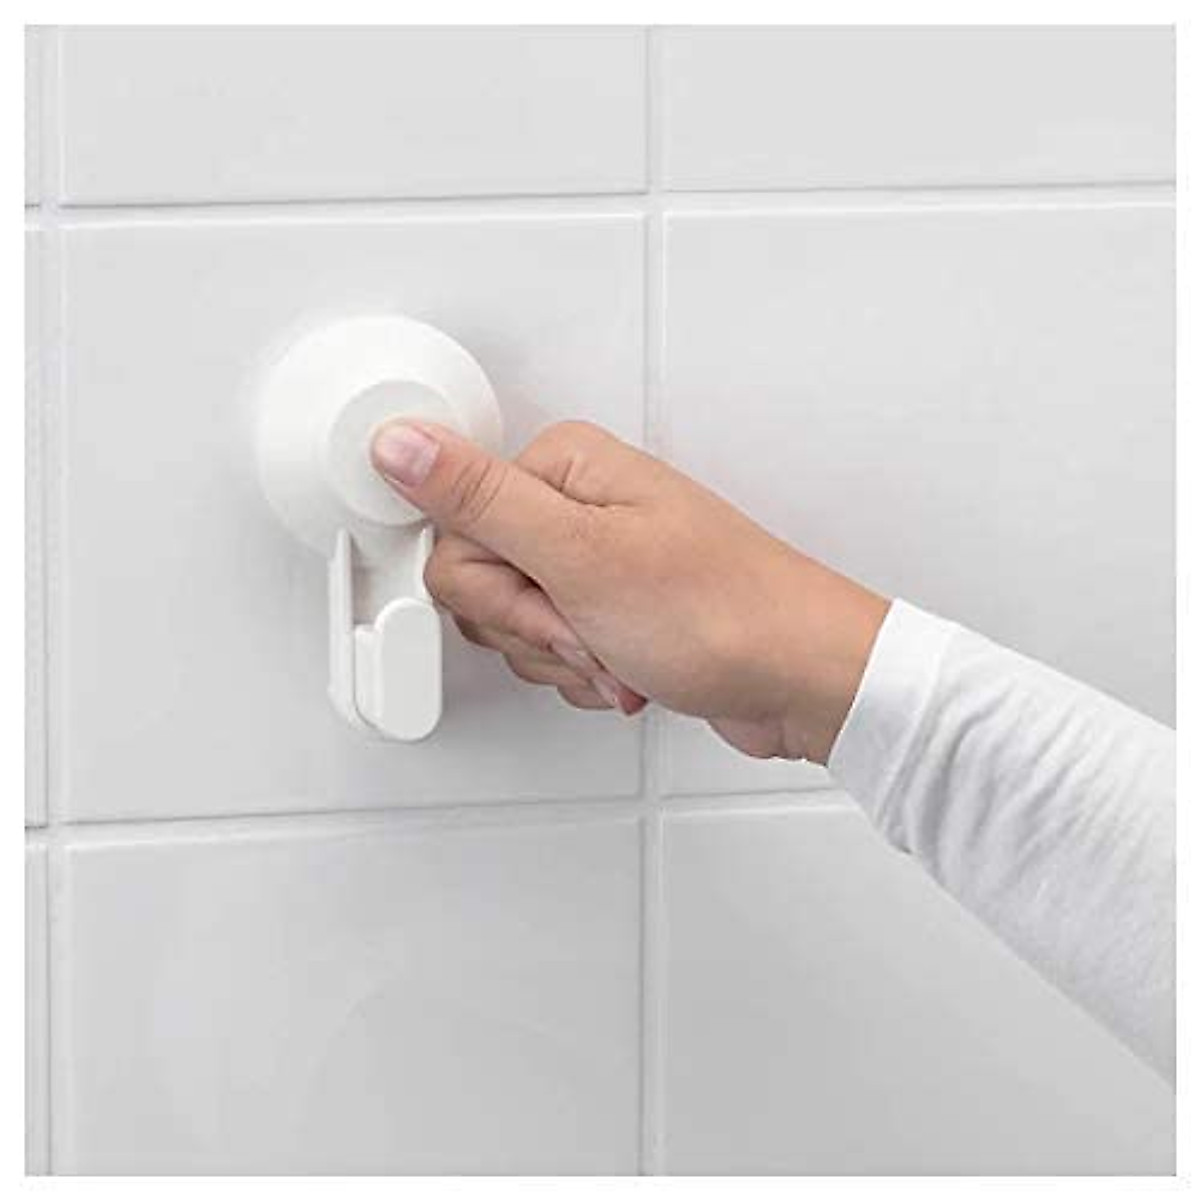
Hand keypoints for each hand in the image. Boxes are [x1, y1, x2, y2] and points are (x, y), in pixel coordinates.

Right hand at [370, 420, 887, 764]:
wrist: (801, 678)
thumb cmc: (721, 613)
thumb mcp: (581, 555)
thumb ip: (478, 499)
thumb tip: (397, 442)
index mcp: (563, 468)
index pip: (454, 532)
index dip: (498, 590)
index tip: (553, 601)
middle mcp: (577, 507)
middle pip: (481, 584)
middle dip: (535, 630)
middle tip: (594, 627)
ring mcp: (595, 563)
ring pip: (515, 627)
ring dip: (565, 659)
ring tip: (623, 650)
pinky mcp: (610, 611)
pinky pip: (555, 652)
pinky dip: (588, 675)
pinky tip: (631, 672)